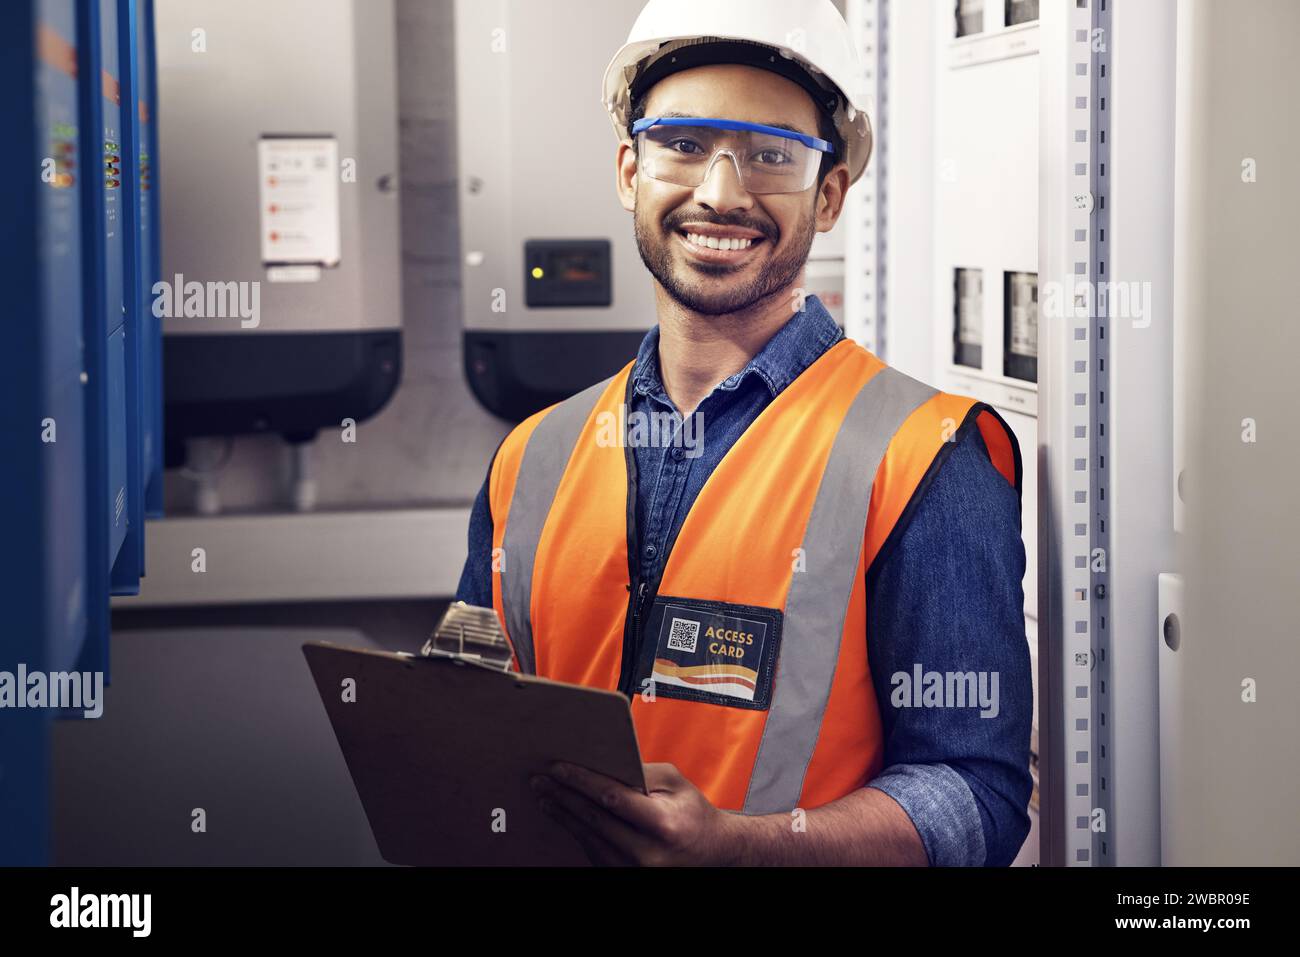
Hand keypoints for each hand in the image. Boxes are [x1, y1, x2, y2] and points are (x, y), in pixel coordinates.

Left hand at [531, 761, 742, 865]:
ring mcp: (634, 870)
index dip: (581, 781)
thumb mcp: (675, 783)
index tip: (558, 767)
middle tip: (540, 779)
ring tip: (545, 795)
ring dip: (563, 815)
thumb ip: (640, 773)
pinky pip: (594, 851)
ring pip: (588, 838)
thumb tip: (600, 764)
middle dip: (563, 796)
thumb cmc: (693, 813)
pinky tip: (564, 815)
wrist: (712, 853)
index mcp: (662, 824)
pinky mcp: (625, 876)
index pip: (612, 798)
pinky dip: (577, 831)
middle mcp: (646, 852)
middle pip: (593, 819)